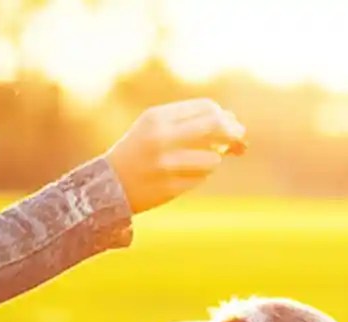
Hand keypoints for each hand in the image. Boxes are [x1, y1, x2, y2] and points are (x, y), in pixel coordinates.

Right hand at [104, 98, 246, 213]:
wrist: (108, 185)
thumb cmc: (139, 151)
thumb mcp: (156, 127)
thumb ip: (191, 122)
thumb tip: (235, 123)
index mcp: (157, 117)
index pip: (208, 108)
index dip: (224, 116)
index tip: (230, 125)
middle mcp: (161, 138)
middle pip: (215, 126)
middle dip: (233, 133)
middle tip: (239, 140)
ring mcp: (165, 165)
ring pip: (213, 158)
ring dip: (213, 160)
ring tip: (196, 162)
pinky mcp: (169, 187)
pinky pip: (201, 179)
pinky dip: (199, 176)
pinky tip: (183, 175)